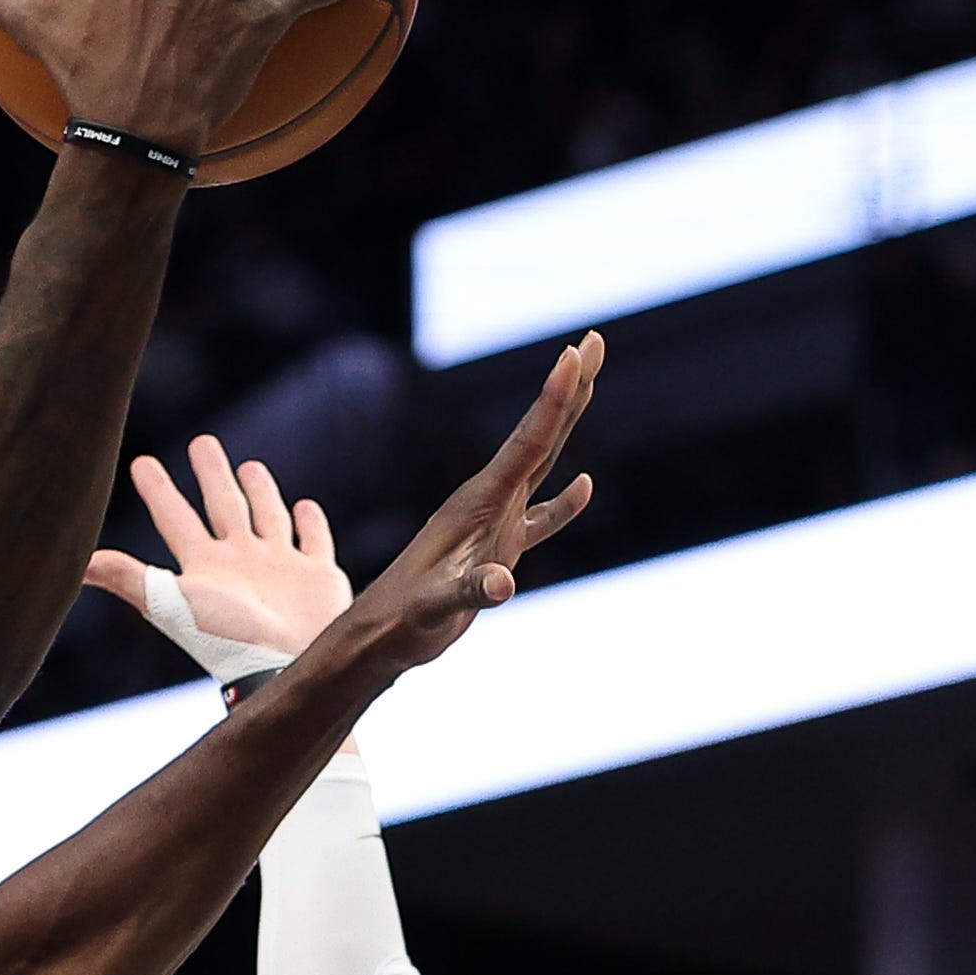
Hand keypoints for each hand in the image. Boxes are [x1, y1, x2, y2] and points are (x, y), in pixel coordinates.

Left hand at [87, 436, 351, 658]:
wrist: (286, 669)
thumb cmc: (226, 640)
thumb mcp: (172, 604)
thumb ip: (129, 578)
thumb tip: (77, 564)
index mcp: (205, 567)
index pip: (175, 517)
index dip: (158, 490)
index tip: (142, 463)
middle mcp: (240, 562)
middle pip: (222, 506)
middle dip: (211, 474)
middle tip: (201, 442)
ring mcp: (280, 568)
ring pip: (267, 517)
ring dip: (258, 492)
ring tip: (248, 465)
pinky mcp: (317, 576)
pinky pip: (314, 540)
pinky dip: (310, 523)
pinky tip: (304, 506)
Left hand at [341, 333, 603, 673]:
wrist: (379, 635)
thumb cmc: (402, 619)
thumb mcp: (436, 605)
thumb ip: (470, 591)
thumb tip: (502, 584)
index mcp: (479, 502)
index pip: (528, 441)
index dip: (556, 398)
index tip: (579, 351)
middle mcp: (488, 501)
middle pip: (540, 434)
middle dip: (571, 388)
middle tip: (596, 339)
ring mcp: (494, 523)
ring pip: (541, 462)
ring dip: (567, 423)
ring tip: (589, 385)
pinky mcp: (496, 550)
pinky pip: (539, 517)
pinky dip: (564, 503)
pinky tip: (584, 486)